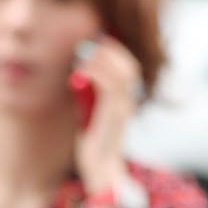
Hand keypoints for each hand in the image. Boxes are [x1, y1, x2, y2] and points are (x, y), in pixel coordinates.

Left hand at [72, 36, 143, 198]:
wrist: (100, 167)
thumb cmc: (94, 140)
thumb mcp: (91, 110)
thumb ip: (90, 92)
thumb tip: (78, 72)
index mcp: (126, 100)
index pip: (129, 67)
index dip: (115, 50)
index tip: (96, 40)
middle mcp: (129, 103)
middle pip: (129, 66)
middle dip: (109, 51)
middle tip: (88, 45)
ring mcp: (123, 109)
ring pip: (121, 73)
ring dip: (100, 60)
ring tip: (81, 59)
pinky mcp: (113, 117)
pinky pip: (108, 87)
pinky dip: (95, 73)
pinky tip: (80, 72)